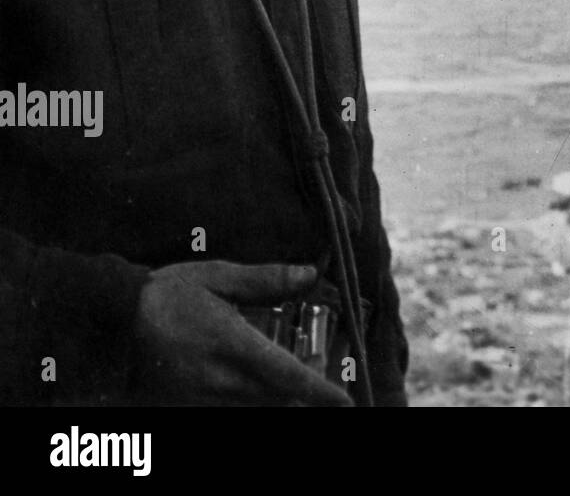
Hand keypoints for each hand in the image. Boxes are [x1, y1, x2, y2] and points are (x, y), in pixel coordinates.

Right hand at [132, 260, 353, 405]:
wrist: (108, 326)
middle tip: (319, 370)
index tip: (344, 400)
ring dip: (282, 397)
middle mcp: (220, 381)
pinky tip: (259, 384)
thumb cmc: (165, 295)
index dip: (318, 391)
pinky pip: (232, 412)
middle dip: (306, 392)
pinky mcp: (187, 409)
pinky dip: (255, 402)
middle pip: (279, 399)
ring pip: (258, 409)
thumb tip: (308, 274)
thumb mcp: (216, 277)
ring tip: (294, 376)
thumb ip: (265, 280)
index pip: (286, 375)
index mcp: (231, 345)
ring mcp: (202, 400)